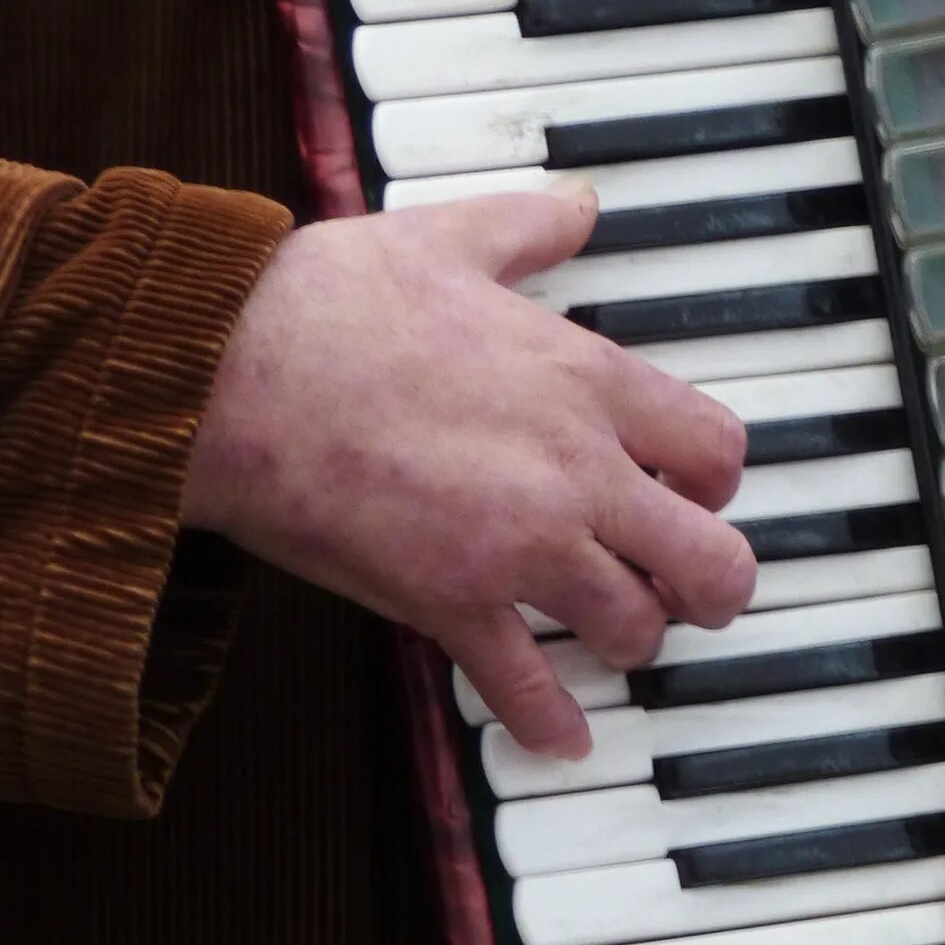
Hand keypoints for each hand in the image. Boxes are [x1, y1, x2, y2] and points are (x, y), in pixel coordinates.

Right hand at [181, 187, 753, 758]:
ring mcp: (519, 545)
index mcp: (586, 380)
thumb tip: (577, 204)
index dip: (715, 482)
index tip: (691, 490)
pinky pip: (525, 686)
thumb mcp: (445, 235)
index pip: (717, 450)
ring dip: (628, 639)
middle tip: (693, 591)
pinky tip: (563, 740)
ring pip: (632, 627)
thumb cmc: (325, 302)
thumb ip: (525, 227)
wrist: (226, 371)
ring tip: (611, 637)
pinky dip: (549, 724)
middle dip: (712, 584)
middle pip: (709, 559)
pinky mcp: (450, 602)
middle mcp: (575, 470)